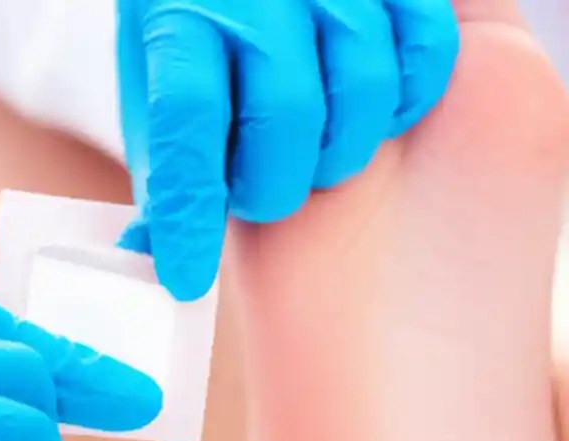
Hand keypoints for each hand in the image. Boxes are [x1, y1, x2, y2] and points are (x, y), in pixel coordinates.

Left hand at [117, 0, 460, 300]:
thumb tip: (149, 250)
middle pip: (286, 112)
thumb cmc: (195, 40)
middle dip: (276, 184)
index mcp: (179, 20)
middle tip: (265, 192)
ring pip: (364, 86)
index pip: (187, 121)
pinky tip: (372, 118)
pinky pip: (426, 53)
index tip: (189, 279)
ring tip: (314, 155)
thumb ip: (162, 169)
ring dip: (342, 150)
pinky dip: (405, 103)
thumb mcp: (155, 93)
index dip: (191, 212)